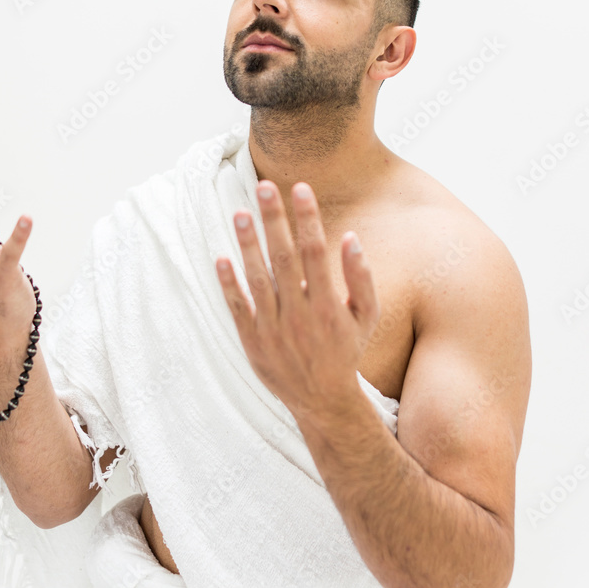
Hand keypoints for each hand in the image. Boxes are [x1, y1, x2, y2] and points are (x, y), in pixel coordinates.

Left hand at [215, 180, 379, 421]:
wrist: (322, 400)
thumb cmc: (346, 350)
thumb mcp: (367, 318)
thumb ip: (361, 278)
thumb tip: (350, 239)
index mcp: (328, 306)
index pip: (315, 252)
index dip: (308, 218)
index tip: (301, 188)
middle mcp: (299, 315)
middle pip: (283, 259)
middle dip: (274, 221)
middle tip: (264, 187)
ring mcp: (273, 329)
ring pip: (257, 280)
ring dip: (248, 245)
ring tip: (239, 213)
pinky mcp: (252, 341)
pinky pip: (237, 308)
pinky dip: (228, 284)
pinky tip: (221, 258)